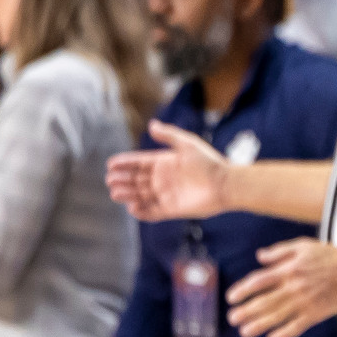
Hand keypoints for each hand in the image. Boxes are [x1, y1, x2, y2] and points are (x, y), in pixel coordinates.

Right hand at [108, 122, 230, 219]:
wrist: (226, 183)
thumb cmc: (209, 162)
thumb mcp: (188, 144)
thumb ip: (169, 135)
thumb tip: (151, 125)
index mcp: (164, 162)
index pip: (138, 163)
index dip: (124, 163)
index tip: (111, 164)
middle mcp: (163, 179)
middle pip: (136, 180)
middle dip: (122, 180)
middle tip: (110, 180)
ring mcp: (167, 194)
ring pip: (141, 196)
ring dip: (128, 195)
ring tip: (115, 193)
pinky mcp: (173, 209)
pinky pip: (153, 212)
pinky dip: (142, 212)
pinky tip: (132, 208)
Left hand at [228, 238, 336, 336]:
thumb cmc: (329, 255)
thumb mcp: (302, 246)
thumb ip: (279, 252)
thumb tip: (259, 256)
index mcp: (288, 269)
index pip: (259, 281)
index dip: (243, 290)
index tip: (231, 298)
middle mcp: (293, 286)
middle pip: (264, 301)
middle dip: (246, 311)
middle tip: (233, 319)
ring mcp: (305, 301)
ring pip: (278, 315)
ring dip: (259, 324)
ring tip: (245, 332)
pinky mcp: (318, 312)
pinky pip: (298, 325)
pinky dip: (285, 333)